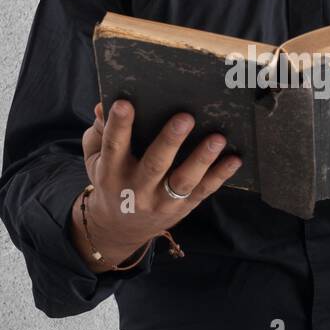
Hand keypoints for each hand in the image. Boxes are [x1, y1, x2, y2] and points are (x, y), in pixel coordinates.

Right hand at [74, 100, 241, 266]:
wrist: (120, 226)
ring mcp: (161, 201)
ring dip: (202, 159)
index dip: (118, 125)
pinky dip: (220, 175)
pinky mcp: (182, 207)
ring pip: (183, 181)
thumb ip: (100, 132)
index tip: (125, 103)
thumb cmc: (111, 180)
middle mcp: (136, 189)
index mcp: (110, 172)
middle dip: (170, 141)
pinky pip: (203, 191)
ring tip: (217, 138)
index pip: (114, 146)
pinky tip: (234, 159)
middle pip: (154, 164)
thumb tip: (103, 106)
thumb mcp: (96, 159)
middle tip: (185, 117)